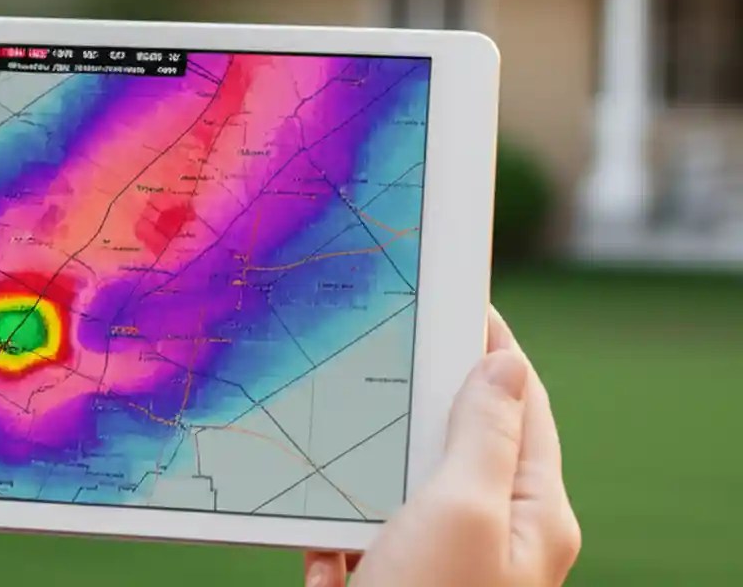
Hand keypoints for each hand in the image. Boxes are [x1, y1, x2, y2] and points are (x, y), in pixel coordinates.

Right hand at [304, 307, 580, 585]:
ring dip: (359, 483)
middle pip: (456, 440)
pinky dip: (334, 540)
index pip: (522, 404)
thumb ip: (486, 434)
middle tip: (371, 365)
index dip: (491, 346)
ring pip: (400, 489)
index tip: (455, 298)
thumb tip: (506, 363)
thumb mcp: (461, 510)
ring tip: (332, 480)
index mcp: (533, 515)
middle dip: (411, 410)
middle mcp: (498, 535)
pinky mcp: (400, 580)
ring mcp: (448, 561)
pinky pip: (361, 538)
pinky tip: (323, 558)